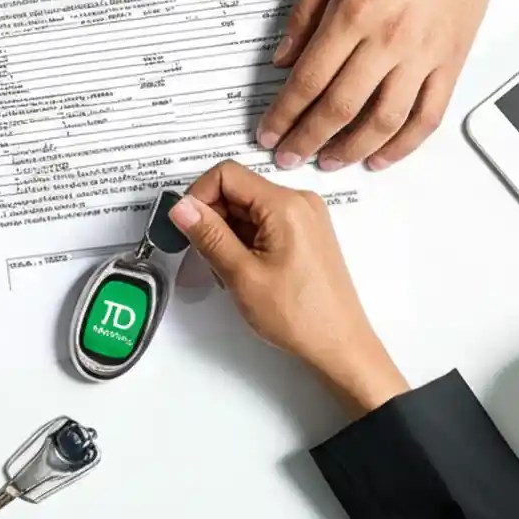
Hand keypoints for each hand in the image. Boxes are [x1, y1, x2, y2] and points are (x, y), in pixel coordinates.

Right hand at [169, 161, 406, 416]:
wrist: (339, 345)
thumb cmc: (297, 315)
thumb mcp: (242, 275)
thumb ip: (209, 235)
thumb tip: (180, 206)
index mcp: (285, 204)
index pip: (227, 174)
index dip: (199, 196)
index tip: (187, 227)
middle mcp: (299, 201)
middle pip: (238, 190)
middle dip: (213, 220)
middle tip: (207, 259)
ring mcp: (305, 217)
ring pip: (248, 210)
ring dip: (228, 235)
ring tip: (231, 274)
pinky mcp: (305, 234)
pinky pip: (264, 223)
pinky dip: (245, 242)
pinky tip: (245, 273)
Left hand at [258, 0, 514, 171]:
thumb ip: (306, 12)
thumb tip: (283, 58)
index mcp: (354, 13)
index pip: (309, 79)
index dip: (284, 114)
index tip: (268, 133)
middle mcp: (388, 40)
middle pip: (339, 107)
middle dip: (307, 140)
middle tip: (288, 156)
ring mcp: (423, 55)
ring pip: (383, 122)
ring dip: (350, 150)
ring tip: (327, 162)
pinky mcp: (451, 63)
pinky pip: (427, 116)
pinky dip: (403, 145)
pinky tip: (381, 158)